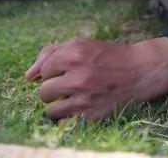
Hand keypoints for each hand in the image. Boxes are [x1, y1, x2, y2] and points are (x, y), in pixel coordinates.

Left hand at [25, 36, 167, 120]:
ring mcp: (84, 98)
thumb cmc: (107, 56)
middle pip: (43, 92)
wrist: (139, 72)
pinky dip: (69, 118)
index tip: (68, 70)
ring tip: (73, 98)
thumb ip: (50, 53)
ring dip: (58, 105)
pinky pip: (64, 123)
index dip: (54, 71)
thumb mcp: (81, 44)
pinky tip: (80, 108)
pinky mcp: (91, 116)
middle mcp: (78, 76)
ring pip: (50, 110)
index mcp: (74, 53)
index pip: (44, 71)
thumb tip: (27, 77)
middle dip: (53, 89)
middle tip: (70, 85)